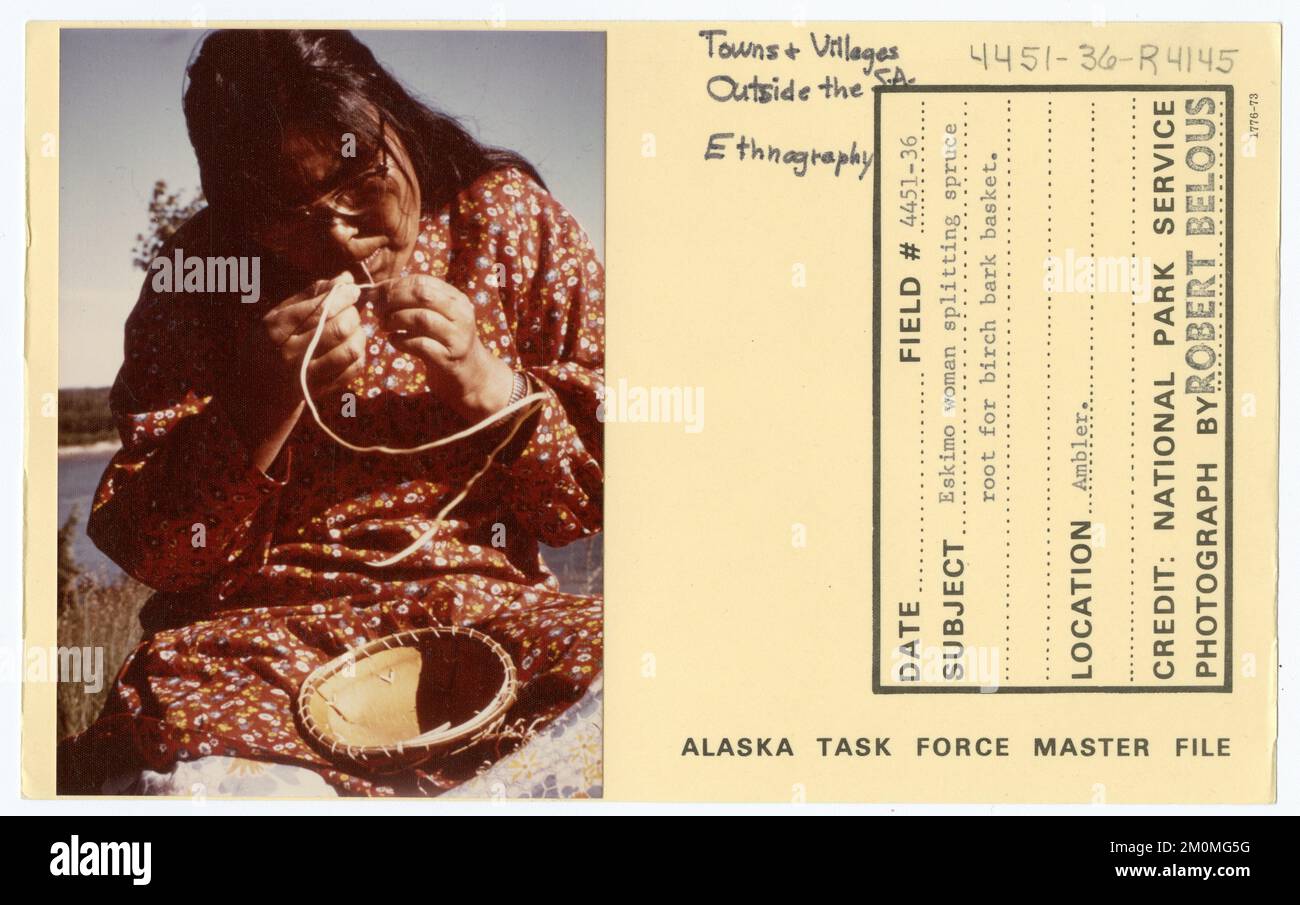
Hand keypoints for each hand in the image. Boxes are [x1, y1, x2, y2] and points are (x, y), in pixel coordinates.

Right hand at [232, 271, 365, 469]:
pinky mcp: (320, 391)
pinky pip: (352, 370)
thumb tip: (344, 278)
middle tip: (353, 310)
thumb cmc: (267, 347)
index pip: (317, 308)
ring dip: (360, 335)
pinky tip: (353, 348)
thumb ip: (308, 296)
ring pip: (349, 350)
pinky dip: (360, 356)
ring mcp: (305, 375)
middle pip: (337, 328)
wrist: (256, 395)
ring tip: (355, 329)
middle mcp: (289, 353)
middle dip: (353, 314)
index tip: (352, 290)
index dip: (341, 296)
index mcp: (274, 330)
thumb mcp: (276, 317)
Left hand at [378, 274, 513, 421]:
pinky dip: (401, 341)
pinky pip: (420, 345)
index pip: (423, 282)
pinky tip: (393, 340)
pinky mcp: (449, 359)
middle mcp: (461, 315)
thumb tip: (375, 291)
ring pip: (422, 318)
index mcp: (457, 299)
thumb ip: (413, 302)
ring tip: (383, 325)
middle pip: (423, 295)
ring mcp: (457, 337)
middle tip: (377, 310)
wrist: (470, 374)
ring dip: (395, 320)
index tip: (376, 295)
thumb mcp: (436, 316)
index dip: (395, 286)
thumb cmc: (444, 341)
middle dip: (393, 300)